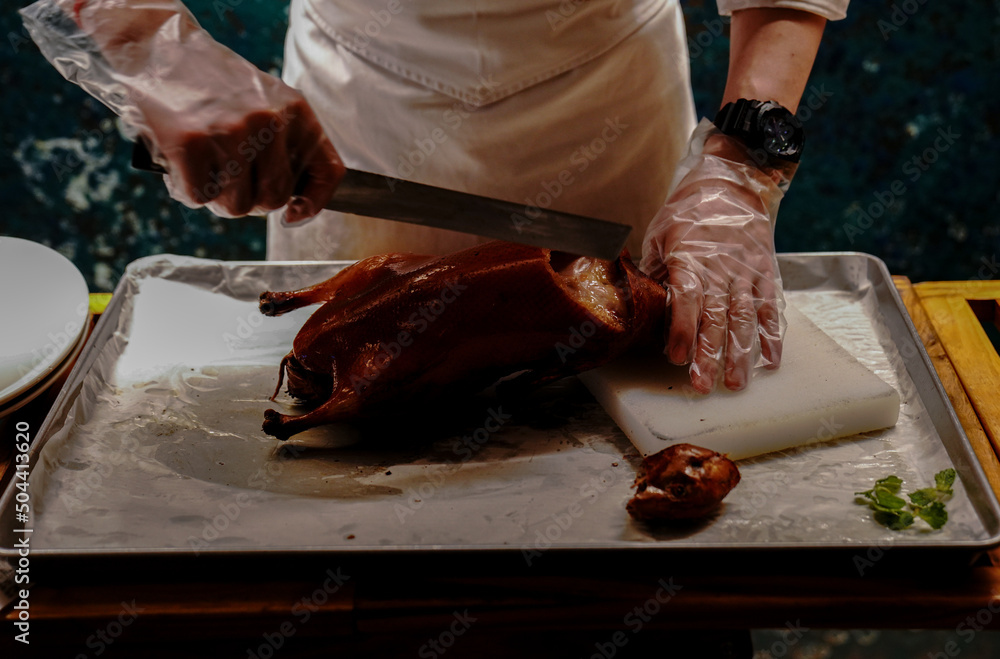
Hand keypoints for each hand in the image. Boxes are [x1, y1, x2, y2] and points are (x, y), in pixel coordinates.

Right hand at [71, 0, 343, 221]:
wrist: (161, 51)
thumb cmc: (217, 86)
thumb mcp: (270, 101)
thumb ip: (290, 144)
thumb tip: (299, 209)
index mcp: (296, 111)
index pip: (329, 172)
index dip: (313, 203)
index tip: (293, 214)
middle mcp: (270, 121)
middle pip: (275, 199)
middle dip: (252, 199)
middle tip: (230, 178)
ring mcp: (231, 132)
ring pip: (238, 206)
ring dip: (219, 198)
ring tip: (207, 167)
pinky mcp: (192, 144)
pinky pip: (201, 197)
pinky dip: (188, 189)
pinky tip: (184, 164)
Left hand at [640, 119, 792, 392]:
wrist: (731, 182)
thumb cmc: (687, 212)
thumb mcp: (658, 235)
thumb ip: (654, 273)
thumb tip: (643, 307)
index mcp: (690, 259)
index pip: (686, 299)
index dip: (681, 330)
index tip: (676, 357)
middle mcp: (721, 269)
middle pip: (715, 317)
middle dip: (709, 355)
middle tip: (702, 385)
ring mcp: (746, 272)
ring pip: (745, 318)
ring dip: (740, 353)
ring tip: (735, 383)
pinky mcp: (765, 272)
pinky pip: (771, 307)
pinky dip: (772, 335)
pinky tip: (770, 360)